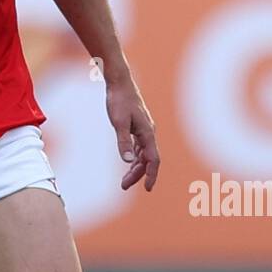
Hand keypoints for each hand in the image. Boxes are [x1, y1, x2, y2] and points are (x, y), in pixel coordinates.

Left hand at [107, 76, 158, 191]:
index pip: (153, 159)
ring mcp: (144, 129)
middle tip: (124, 186)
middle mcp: (148, 132)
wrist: (119, 82)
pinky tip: (129, 162)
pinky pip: (140, 147)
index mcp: (147, 133)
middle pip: (147, 160)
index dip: (151, 175)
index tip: (148, 188)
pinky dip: (135, 157)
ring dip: (136, 168)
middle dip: (138, 175)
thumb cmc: (119, 100)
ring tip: (124, 180)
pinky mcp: (137, 126)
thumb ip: (123, 142)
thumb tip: (129, 161)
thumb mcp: (118, 122)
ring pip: (143, 154)